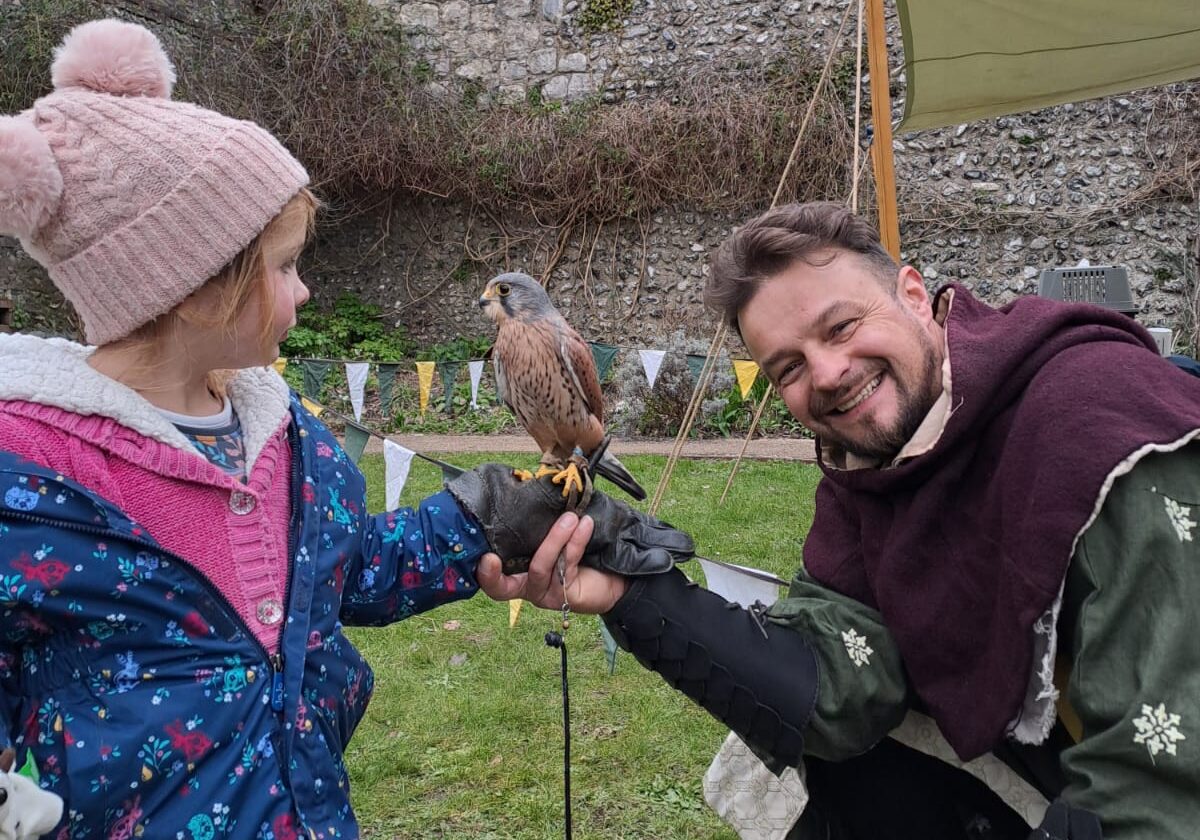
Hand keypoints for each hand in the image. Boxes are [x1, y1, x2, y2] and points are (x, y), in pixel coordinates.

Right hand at [476, 512, 629, 614]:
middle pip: (503, 587)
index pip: (492, 577)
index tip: (484, 557)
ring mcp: (544, 592)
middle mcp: (526, 584)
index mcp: (516, 569)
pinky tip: (585, 526)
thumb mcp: (556, 532)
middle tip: (491, 557)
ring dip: (554, 538)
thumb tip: (534, 484)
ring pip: (540, 565)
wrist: (615, 575)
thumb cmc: (581, 549)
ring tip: (571, 518)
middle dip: (494, 574)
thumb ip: (542, 521)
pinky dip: (575, 542)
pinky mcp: (564, 596)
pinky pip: (565, 564)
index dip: (484, 573)